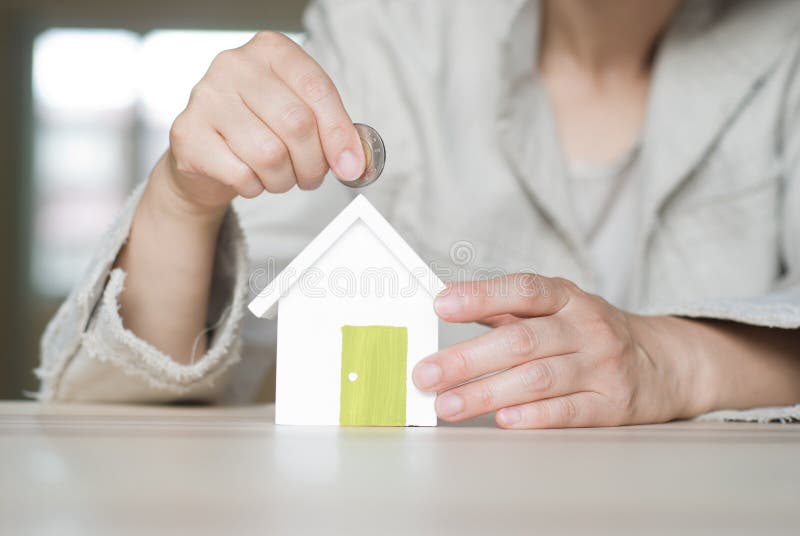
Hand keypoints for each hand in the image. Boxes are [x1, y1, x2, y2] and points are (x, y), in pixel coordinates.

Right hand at [160, 31, 364, 211]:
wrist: (204, 154)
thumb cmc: (260, 130)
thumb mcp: (302, 118)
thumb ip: (333, 132)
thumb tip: (355, 162)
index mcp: (271, 50)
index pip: (317, 89)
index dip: (340, 133)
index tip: (351, 166)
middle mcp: (234, 65)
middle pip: (296, 123)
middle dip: (313, 163)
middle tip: (312, 177)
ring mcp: (206, 97)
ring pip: (270, 154)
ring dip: (284, 179)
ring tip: (280, 177)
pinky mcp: (188, 134)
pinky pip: (241, 174)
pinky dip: (256, 187)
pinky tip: (251, 178)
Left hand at [412, 274, 711, 428]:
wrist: (662, 362)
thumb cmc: (589, 332)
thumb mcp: (556, 308)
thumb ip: (504, 307)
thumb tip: (445, 301)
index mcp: (566, 298)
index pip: (522, 290)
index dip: (480, 297)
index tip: (441, 305)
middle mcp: (586, 327)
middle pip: (521, 341)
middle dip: (467, 359)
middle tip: (426, 375)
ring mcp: (602, 366)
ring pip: (538, 379)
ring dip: (486, 394)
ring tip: (447, 406)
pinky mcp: (612, 405)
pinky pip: (568, 411)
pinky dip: (533, 416)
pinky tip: (501, 419)